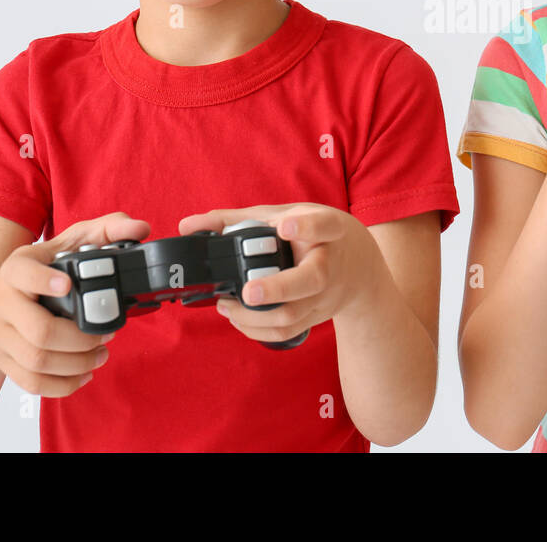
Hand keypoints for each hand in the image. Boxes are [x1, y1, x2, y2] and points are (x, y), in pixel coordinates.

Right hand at [0, 211, 149, 396]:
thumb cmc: (38, 270)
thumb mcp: (65, 243)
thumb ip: (104, 230)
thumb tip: (140, 228)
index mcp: (16, 268)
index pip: (22, 273)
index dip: (43, 281)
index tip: (67, 285)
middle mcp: (1, 302)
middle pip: (40, 332)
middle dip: (82, 339)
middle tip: (107, 334)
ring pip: (37, 361)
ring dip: (78, 364)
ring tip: (101, 354)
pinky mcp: (2, 361)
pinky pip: (31, 382)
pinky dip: (62, 384)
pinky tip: (84, 374)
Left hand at [178, 203, 384, 344]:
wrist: (360, 267)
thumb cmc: (315, 235)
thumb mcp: (285, 216)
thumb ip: (236, 219)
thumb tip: (186, 226)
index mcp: (328, 230)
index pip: (323, 225)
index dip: (305, 227)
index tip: (284, 227)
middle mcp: (330, 263)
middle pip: (311, 280)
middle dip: (278, 288)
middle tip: (249, 292)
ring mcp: (325, 295)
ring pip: (293, 314)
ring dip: (255, 316)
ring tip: (227, 305)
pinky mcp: (316, 316)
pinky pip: (286, 331)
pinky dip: (257, 330)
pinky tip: (237, 317)